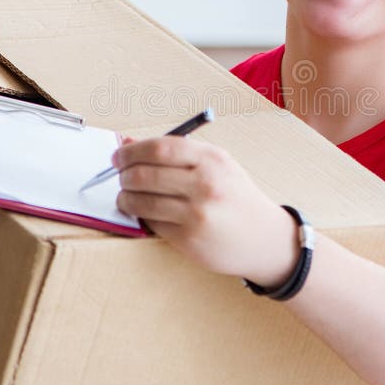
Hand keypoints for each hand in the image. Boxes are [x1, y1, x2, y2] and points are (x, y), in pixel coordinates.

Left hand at [113, 135, 299, 285]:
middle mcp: (205, 184)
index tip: (119, 156)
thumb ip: (176, 153)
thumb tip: (128, 144)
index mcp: (212, 159)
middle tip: (120, 176)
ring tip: (126, 196)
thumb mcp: (216, 165)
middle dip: (123, 175)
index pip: (159, 148)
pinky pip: (151, 223)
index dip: (131, 152)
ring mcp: (196, 213)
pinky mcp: (188, 239)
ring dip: (125, 198)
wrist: (265, 238)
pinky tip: (145, 212)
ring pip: (142, 201)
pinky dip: (141, 216)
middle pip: (144, 174)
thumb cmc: (236, 196)